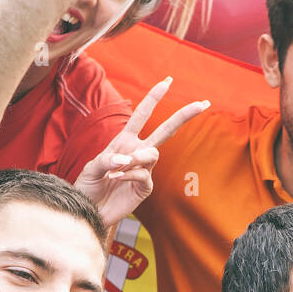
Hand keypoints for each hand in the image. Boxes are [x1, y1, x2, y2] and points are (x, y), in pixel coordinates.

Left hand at [75, 76, 207, 225]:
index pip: (142, 115)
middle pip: (165, 130)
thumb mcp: (91, 168)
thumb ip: (107, 160)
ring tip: (118, 167)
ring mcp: (144, 169)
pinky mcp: (145, 187)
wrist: (89, 210)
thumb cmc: (88, 186)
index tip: (168, 81)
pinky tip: (115, 179)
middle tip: (203, 103)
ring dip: (137, 157)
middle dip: (183, 116)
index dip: (154, 98)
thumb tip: (126, 159)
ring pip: (153, 154)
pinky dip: (127, 174)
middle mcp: (138, 152)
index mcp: (125, 140)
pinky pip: (143, 174)